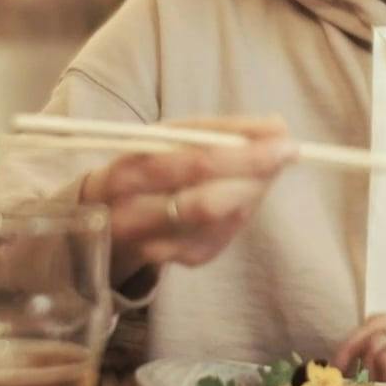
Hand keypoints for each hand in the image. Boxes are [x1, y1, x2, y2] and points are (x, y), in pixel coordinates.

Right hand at [77, 116, 294, 286]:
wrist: (97, 224)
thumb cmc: (146, 173)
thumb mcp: (168, 145)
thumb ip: (216, 134)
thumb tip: (276, 126)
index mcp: (130, 162)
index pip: (190, 149)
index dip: (238, 140)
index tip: (280, 130)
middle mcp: (129, 201)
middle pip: (198, 185)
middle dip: (250, 165)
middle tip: (289, 151)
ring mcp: (144, 237)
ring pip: (209, 215)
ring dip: (250, 192)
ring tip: (272, 171)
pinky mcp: (164, 259)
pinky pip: (212, 239)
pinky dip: (237, 217)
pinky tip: (244, 201)